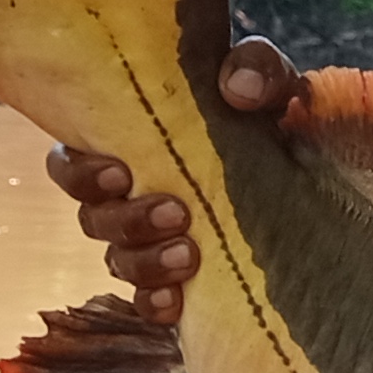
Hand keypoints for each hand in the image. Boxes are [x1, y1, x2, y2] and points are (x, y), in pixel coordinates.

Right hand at [48, 36, 299, 323]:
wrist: (302, 160)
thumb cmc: (263, 111)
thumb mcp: (264, 83)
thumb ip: (254, 69)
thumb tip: (240, 87)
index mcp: (124, 145)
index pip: (70, 162)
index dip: (82, 174)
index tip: (121, 174)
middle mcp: (125, 196)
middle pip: (93, 219)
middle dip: (128, 220)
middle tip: (175, 212)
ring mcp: (149, 240)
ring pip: (118, 260)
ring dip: (146, 262)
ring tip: (190, 254)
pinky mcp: (177, 277)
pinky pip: (147, 301)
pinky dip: (155, 303)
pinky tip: (177, 302)